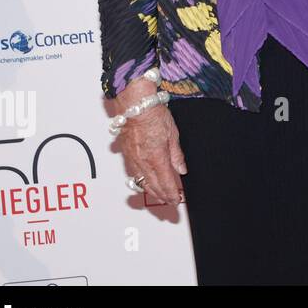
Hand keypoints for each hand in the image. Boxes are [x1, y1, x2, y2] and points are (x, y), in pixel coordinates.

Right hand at [113, 78, 186, 206]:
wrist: (135, 105)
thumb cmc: (154, 114)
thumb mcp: (174, 133)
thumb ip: (177, 154)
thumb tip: (181, 170)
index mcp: (156, 158)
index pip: (166, 183)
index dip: (172, 194)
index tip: (177, 200)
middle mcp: (142, 162)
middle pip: (153, 186)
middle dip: (163, 196)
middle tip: (171, 202)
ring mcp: (132, 159)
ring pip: (142, 182)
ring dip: (152, 191)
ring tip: (160, 196)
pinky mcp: (126, 154)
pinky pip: (134, 174)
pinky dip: (141, 182)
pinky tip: (146, 183)